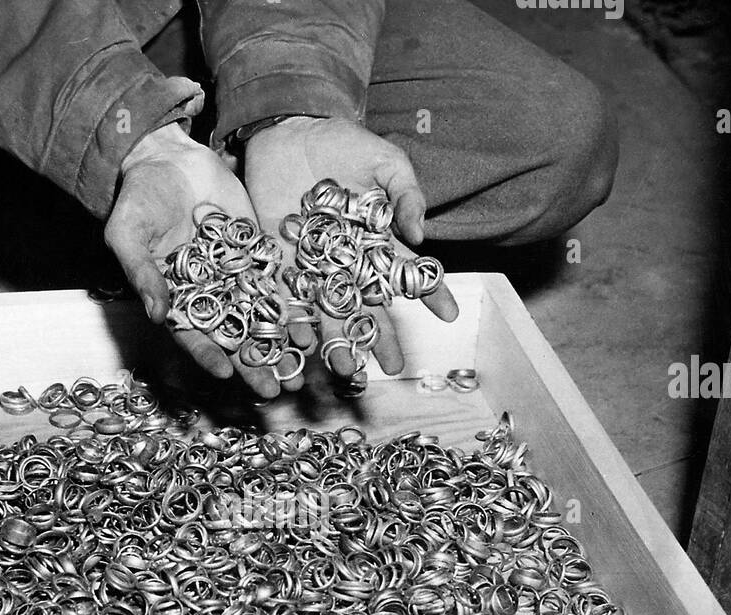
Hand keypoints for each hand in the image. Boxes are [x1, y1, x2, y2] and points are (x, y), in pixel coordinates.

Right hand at [105, 123, 281, 397]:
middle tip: (275, 391)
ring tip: (300, 368)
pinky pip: (277, 283)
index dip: (209, 355)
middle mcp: (208, 293)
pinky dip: (293, 305)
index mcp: (175, 297)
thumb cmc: (138, 198)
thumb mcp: (128, 234)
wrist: (167, 158)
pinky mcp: (256, 252)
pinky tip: (311, 326)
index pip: (193, 334)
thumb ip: (143, 273)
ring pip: (261, 316)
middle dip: (255, 364)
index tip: (227, 374)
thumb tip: (155, 314)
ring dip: (280, 344)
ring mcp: (234, 274)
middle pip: (234, 336)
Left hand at [245, 117, 458, 380]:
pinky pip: (287, 296)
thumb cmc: (344, 144)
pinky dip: (293, 319)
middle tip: (391, 368)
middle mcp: (348, 261)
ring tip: (347, 369)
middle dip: (381, 337)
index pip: (408, 273)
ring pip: (329, 311)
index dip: (431, 294)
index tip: (450, 316)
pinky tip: (301, 343)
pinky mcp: (280, 260)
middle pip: (368, 306)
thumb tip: (420, 236)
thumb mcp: (386, 162)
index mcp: (378, 241)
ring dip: (338, 341)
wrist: (291, 129)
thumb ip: (406, 195)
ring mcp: (314, 264)